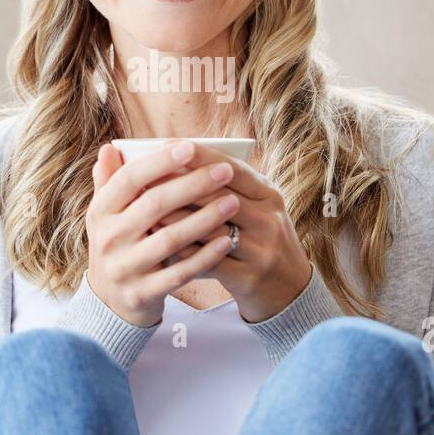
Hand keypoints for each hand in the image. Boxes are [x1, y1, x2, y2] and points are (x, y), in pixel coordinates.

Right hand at [85, 140, 243, 327]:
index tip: (190, 148)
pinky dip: (204, 256)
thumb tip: (109, 147)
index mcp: (100, 212)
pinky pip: (179, 273)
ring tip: (234, 202)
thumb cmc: (119, 243)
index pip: (128, 179)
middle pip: (154, 205)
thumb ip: (110, 181)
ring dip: (205, 219)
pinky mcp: (143, 293)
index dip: (159, 163)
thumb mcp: (107, 214)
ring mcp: (125, 268)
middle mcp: (108, 239)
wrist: (110, 301)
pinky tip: (227, 240)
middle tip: (226, 170)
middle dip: (193, 185)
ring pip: (170, 239)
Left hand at [146, 143, 313, 323]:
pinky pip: (207, 262)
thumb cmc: (260, 239)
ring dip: (174, 219)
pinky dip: (182, 252)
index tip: (167, 145)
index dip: (199, 156)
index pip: (233, 168)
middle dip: (178, 185)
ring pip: (210, 229)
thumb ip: (226, 187)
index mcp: (269, 195)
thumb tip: (177, 159)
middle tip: (144, 178)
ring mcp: (261, 250)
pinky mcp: (249, 278)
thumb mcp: (256, 208)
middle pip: (218, 196)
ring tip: (144, 210)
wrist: (289, 289)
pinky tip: (159, 245)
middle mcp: (269, 219)